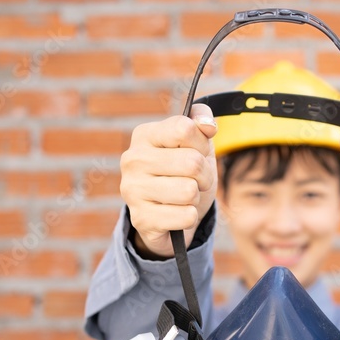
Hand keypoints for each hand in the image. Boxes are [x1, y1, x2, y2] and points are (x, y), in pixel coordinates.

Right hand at [120, 104, 217, 258]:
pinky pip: (186, 216)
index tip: (198, 152)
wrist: (169, 214)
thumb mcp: (196, 143)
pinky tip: (176, 214)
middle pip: (192, 163)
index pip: (184, 129)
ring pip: (189, 191)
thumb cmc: (184, 173)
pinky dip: (190, 217)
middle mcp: (132, 160)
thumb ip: (201, 120)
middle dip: (204, 175)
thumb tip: (207, 125)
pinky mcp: (141, 219)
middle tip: (196, 180)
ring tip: (184, 197)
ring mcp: (132, 190)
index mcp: (144, 135)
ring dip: (196, 197)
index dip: (202, 144)